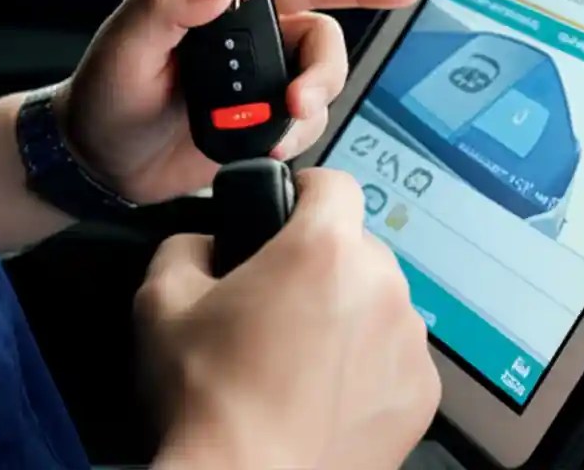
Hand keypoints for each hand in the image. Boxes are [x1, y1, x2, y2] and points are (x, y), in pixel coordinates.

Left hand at [57, 0, 419, 203]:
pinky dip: (292, 142)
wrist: (99, 160)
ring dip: (307, 115)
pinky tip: (260, 150)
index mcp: (228, 4)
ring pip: (320, 90)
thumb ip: (172, 2)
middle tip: (299, 107)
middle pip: (324, 45)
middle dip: (324, 76)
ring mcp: (261, 86)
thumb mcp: (127, 42)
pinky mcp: (263, 126)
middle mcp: (254, 41)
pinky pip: (303, 130)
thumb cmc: (103, 91)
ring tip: (271, 137)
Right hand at [138, 168, 440, 468]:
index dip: (304, 192)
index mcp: (325, 250)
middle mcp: (383, 285)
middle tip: (278, 304)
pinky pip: (397, 356)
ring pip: (382, 302)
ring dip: (351, 315)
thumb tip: (206, 242)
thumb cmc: (205, 399)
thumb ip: (188, 246)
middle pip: (359, 248)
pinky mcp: (422, 392)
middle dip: (322, 264)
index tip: (285, 213)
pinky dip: (370, 366)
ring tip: (301, 358)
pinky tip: (326, 395)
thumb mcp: (161, 302)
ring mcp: (410, 341)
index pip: (335, 184)